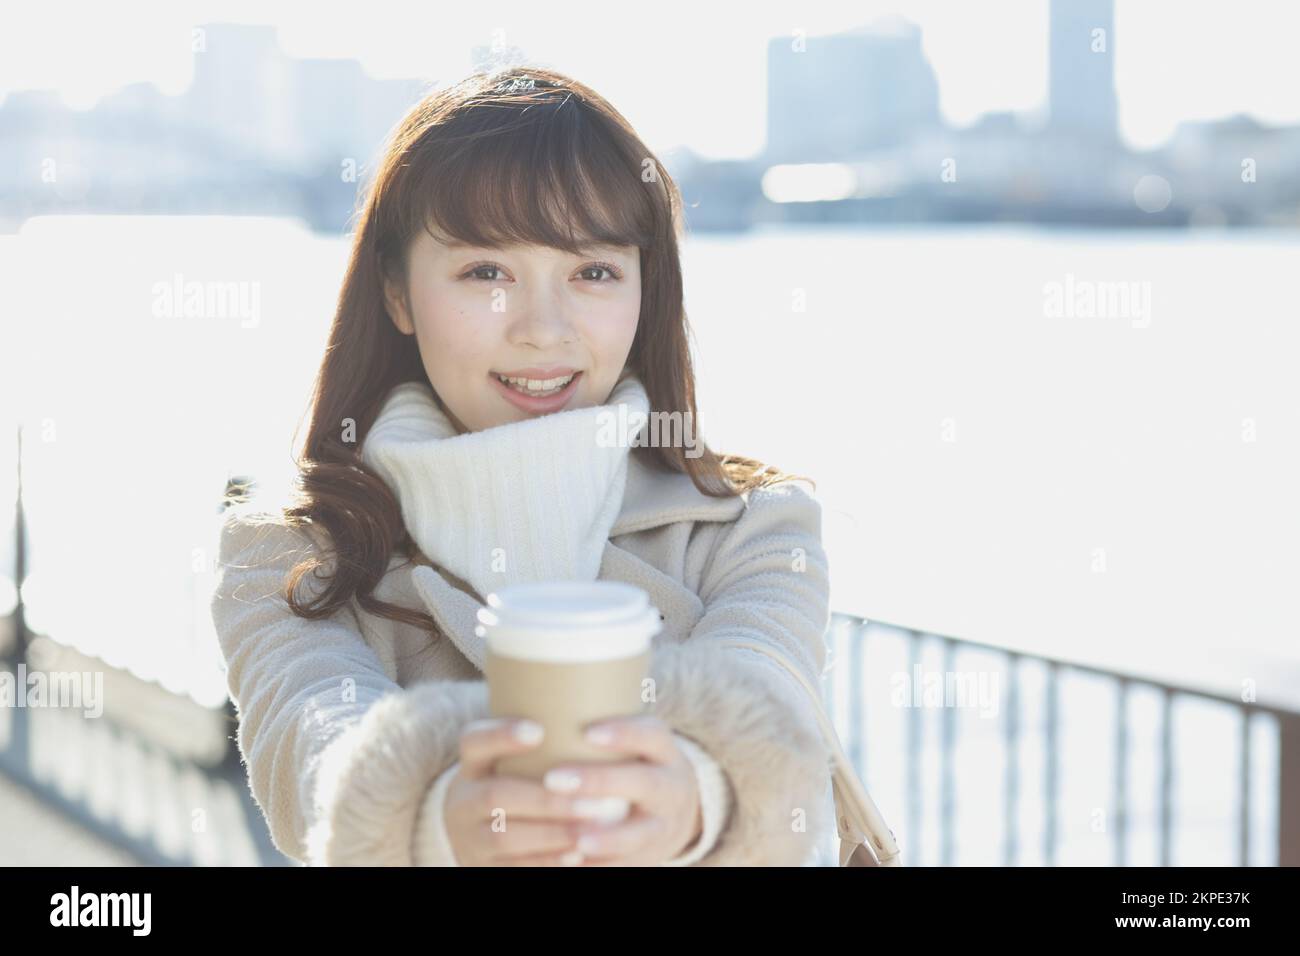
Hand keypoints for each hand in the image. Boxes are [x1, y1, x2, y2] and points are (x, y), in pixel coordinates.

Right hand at [443, 717, 594, 865]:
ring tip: (593, 827)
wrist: (476, 835)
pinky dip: (548, 861)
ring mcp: (470, 838)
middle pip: (497, 795)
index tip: (538, 730)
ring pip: (505, 837)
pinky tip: (578, 854)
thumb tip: (598, 699)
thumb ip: (544, 741)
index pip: (474, 741)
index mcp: (473, 765)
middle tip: (594, 800)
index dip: (502, 735)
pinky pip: (514, 867)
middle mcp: (464, 800)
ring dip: (554, 833)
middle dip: (548, 799)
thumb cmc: (515, 784)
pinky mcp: (484, 868)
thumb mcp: (514, 761)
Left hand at [541, 714, 702, 865]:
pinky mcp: (649, 857)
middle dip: (599, 781)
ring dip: (605, 837)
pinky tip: (569, 862)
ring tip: (573, 837)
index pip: (651, 734)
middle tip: (553, 779)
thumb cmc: (637, 765)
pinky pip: (626, 865)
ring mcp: (662, 826)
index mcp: (664, 751)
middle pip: (644, 783)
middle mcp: (670, 787)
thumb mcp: (635, 743)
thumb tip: (537, 689)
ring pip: (639, 834)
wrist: (679, 812)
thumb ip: (600, 726)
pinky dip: (599, 866)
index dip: (623, 733)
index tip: (587, 731)